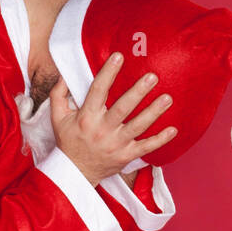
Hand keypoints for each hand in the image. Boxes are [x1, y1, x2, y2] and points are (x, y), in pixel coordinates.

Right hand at [49, 54, 176, 185]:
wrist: (74, 173)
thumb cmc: (68, 141)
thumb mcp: (57, 118)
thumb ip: (59, 94)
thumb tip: (65, 73)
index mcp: (86, 118)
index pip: (98, 91)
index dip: (108, 73)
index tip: (118, 57)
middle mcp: (102, 130)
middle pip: (123, 108)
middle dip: (138, 92)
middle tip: (152, 77)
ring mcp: (116, 145)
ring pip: (138, 126)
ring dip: (154, 112)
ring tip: (167, 98)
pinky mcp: (126, 156)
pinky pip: (146, 148)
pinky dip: (160, 140)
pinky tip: (174, 129)